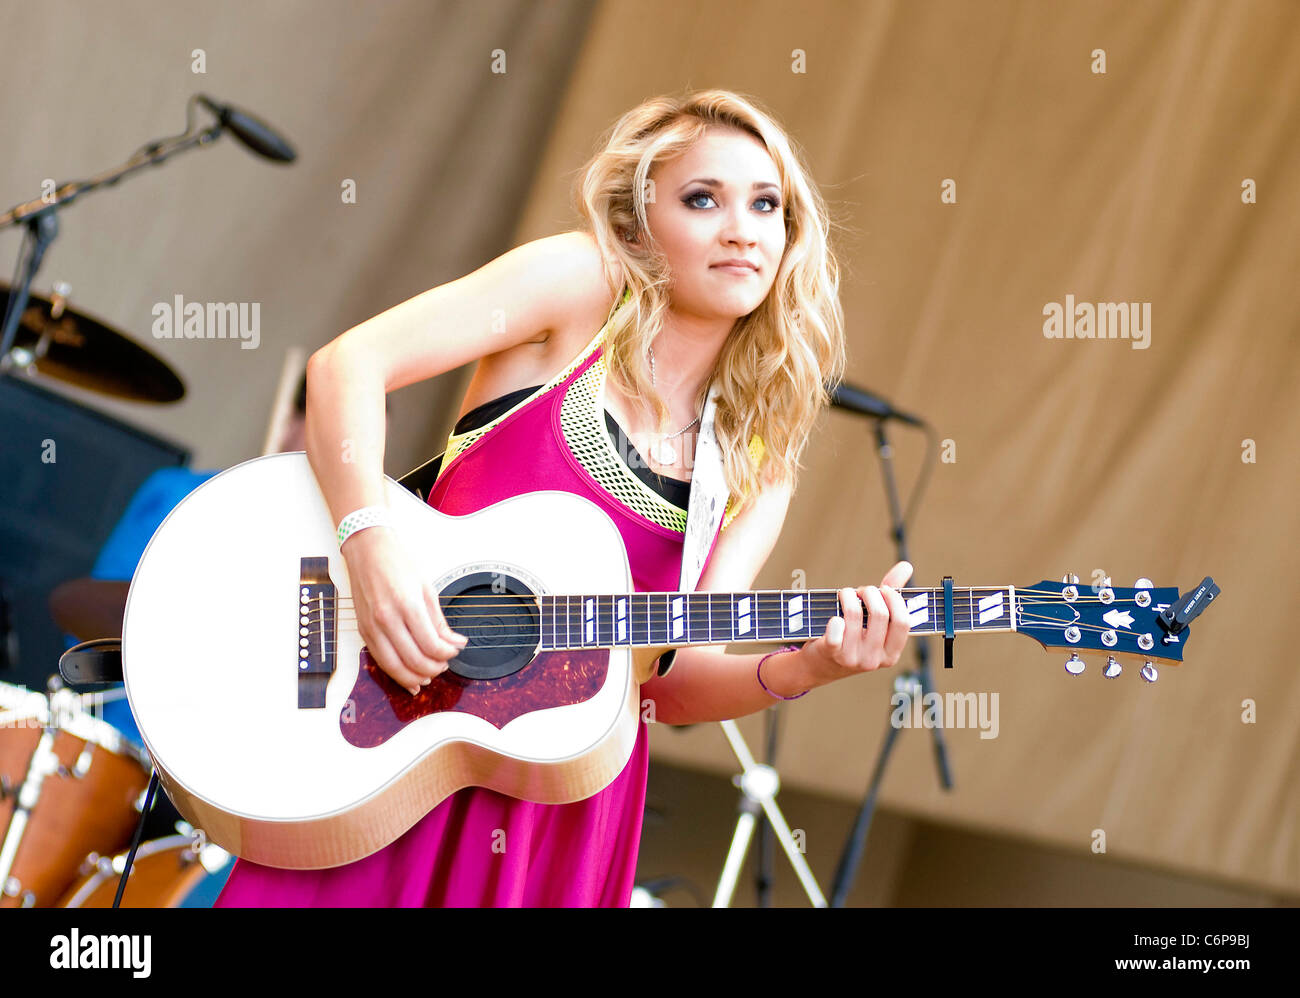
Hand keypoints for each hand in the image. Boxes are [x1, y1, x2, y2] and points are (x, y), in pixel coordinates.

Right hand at [341, 527, 467, 694]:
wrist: (368, 549)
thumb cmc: (397, 562)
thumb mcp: (427, 588)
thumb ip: (440, 621)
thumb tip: (455, 642)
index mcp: (407, 605)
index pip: (431, 645)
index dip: (447, 654)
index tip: (455, 650)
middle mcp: (387, 619)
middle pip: (414, 661)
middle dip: (435, 668)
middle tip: (445, 663)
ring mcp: (372, 627)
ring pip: (394, 667)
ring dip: (415, 677)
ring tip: (430, 673)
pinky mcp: (363, 631)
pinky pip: (380, 661)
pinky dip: (397, 674)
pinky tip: (410, 678)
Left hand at [798, 561, 912, 685]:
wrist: (820, 665)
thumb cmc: (852, 638)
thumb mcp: (874, 624)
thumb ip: (891, 597)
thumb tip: (906, 566)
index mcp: (891, 653)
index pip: (903, 622)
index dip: (894, 599)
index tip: (883, 589)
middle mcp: (874, 659)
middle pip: (880, 614)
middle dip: (870, 592)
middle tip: (860, 590)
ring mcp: (853, 658)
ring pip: (855, 614)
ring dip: (849, 595)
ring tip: (845, 594)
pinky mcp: (832, 653)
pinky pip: (836, 630)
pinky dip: (835, 617)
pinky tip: (834, 616)